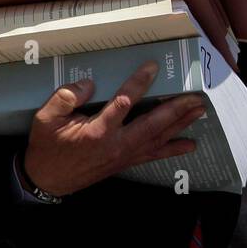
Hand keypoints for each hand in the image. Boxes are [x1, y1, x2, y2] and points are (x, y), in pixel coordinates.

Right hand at [23, 60, 205, 195]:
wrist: (48, 180)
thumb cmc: (47, 147)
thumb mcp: (45, 119)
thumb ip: (64, 98)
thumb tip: (89, 83)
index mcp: (97, 131)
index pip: (123, 103)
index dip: (139, 83)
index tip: (153, 66)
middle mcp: (116, 144)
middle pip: (152, 124)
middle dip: (175, 109)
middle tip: (195, 96)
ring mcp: (124, 155)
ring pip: (158, 138)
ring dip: (181, 124)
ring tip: (200, 111)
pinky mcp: (127, 162)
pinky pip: (154, 155)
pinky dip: (174, 149)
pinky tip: (191, 145)